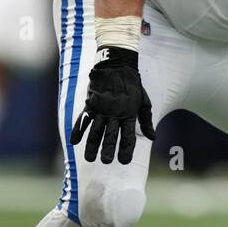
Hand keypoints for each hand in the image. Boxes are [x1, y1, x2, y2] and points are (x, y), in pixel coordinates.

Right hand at [71, 47, 154, 164]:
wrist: (117, 64)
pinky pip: (83, 119)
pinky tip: (74, 142)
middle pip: (110, 135)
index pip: (128, 135)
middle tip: (106, 162)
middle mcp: (114, 113)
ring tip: (89, 158)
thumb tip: (153, 137)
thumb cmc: (133, 85)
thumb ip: (146, 121)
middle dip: (107, 149)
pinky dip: (78, 130)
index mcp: (129, 113)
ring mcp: (101, 108)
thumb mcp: (144, 101)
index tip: (124, 161)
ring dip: (92, 145)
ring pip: (95, 130)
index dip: (126, 149)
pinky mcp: (91, 103)